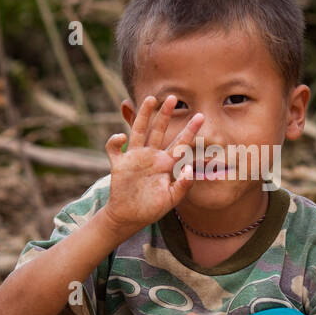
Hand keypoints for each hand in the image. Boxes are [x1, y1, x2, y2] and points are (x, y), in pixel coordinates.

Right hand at [101, 95, 203, 235]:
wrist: (129, 217)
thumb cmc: (151, 209)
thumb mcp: (171, 200)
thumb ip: (182, 186)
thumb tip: (188, 169)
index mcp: (165, 164)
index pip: (180, 143)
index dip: (190, 130)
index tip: (201, 116)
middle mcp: (151, 156)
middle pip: (159, 130)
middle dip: (165, 114)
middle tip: (173, 97)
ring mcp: (134, 158)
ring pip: (139, 131)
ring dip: (143, 115)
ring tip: (150, 99)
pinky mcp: (119, 164)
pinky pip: (114, 148)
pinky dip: (115, 141)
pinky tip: (121, 137)